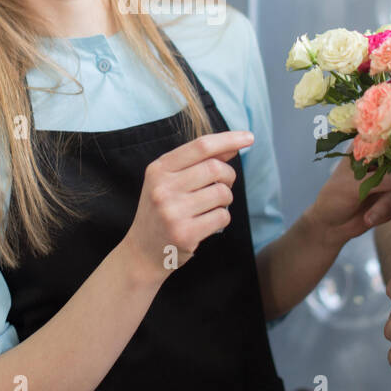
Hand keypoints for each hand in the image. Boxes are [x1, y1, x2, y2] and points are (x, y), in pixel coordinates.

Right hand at [122, 130, 254, 282]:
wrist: (141, 252)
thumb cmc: (161, 211)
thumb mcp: (170, 181)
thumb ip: (198, 162)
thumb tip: (232, 146)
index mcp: (158, 169)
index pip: (200, 146)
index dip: (228, 139)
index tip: (249, 137)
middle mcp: (163, 188)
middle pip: (215, 168)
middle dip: (228, 175)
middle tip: (224, 185)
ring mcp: (172, 212)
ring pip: (222, 193)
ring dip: (226, 199)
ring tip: (212, 206)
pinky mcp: (184, 233)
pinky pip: (222, 217)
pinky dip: (222, 218)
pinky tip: (207, 223)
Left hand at [304, 157, 390, 250]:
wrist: (331, 226)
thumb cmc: (333, 199)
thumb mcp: (352, 187)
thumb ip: (377, 181)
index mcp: (363, 150)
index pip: (385, 142)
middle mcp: (379, 162)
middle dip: (390, 192)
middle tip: (377, 208)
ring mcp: (388, 180)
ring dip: (386, 206)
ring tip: (368, 218)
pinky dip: (389, 213)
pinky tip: (372, 218)